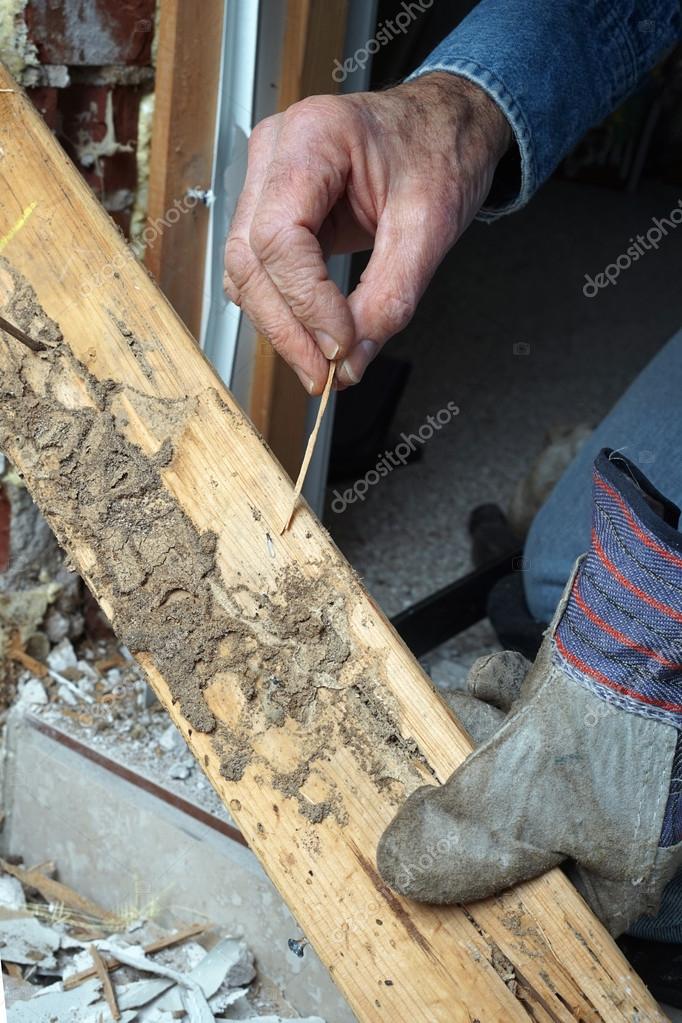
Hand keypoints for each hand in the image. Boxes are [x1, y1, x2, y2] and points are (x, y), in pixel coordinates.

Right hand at [224, 73, 510, 392]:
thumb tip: (350, 361)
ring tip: (322, 366)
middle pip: (249, 258)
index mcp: (313, 135)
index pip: (279, 236)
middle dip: (286, 327)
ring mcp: (267, 178)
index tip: (340, 347)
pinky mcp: (273, 207)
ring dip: (280, 326)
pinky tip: (313, 338)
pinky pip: (261, 270)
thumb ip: (390, 298)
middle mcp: (275, 151)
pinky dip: (284, 310)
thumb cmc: (441, 151)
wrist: (446, 124)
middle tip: (323, 376)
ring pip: (246, 270)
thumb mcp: (431, 226)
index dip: (306, 302)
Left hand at [378, 449, 681, 935]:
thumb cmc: (605, 726)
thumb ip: (458, 844)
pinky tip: (483, 679)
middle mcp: (618, 818)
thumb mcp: (514, 805)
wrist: (650, 617)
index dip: (490, 903)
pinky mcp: (597, 707)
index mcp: (620, 868)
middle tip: (426, 798)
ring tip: (449, 720)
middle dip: (472, 809)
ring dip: (481, 742)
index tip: (436, 880)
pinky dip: (507, 697)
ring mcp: (609, 759)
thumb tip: (402, 869)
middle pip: (527, 835)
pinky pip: (540, 715)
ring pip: (528, 766)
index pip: (551, 914)